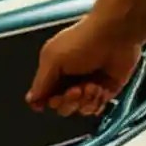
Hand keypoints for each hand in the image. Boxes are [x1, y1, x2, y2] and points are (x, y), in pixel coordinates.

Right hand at [26, 16, 141, 116]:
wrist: (115, 36)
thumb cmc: (81, 42)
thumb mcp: (53, 59)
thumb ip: (41, 82)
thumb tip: (31, 100)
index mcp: (52, 71)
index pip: (45, 96)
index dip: (49, 101)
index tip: (55, 98)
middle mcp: (69, 80)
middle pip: (62, 107)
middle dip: (69, 101)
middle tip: (76, 90)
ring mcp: (87, 86)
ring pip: (80, 109)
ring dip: (85, 101)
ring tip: (91, 86)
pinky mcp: (106, 90)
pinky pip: (97, 107)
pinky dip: (98, 101)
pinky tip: (100, 88)